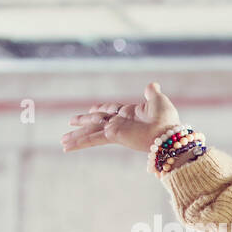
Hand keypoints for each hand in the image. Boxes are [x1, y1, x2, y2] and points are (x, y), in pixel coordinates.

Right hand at [61, 82, 180, 154]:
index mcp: (129, 113)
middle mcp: (120, 122)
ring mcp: (115, 130)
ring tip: (63, 141)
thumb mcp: (158, 101)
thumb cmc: (167, 119)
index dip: (100, 108)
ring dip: (77, 136)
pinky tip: (67, 146)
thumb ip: (152, 93)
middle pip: (96, 121)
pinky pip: (93, 139)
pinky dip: (80, 142)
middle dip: (83, 122)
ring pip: (91, 132)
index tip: (91, 109)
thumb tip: (152, 85)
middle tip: (70, 123)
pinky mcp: (113, 136)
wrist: (169, 134)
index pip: (110, 109)